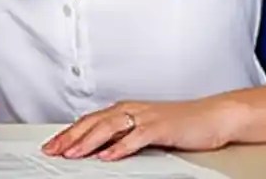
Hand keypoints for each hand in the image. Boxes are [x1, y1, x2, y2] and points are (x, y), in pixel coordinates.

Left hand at [42, 98, 247, 160]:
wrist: (213, 116)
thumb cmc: (182, 123)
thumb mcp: (146, 129)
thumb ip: (124, 135)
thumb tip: (100, 148)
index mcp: (125, 109)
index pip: (90, 120)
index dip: (69, 132)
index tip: (52, 144)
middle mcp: (131, 110)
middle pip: (93, 122)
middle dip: (70, 137)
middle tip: (52, 150)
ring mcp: (146, 117)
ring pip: (109, 126)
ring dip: (88, 141)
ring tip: (73, 154)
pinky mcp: (161, 127)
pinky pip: (136, 137)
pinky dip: (119, 146)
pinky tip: (107, 156)